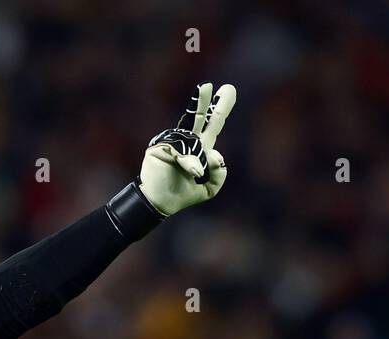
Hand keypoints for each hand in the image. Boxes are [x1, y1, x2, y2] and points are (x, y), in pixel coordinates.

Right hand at [137, 81, 235, 216]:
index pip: (213, 123)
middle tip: (224, 85)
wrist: (160, 203)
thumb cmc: (181, 195)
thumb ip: (219, 174)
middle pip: (200, 115)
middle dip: (207, 99)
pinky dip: (189, 164)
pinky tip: (193, 173)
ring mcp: (172, 141)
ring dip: (198, 132)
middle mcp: (187, 141)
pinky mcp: (160, 147)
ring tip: (199, 135)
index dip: (221, 107)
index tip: (228, 89)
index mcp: (200, 147)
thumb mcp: (209, 189)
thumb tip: (215, 155)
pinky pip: (180, 152)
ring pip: (191, 136)